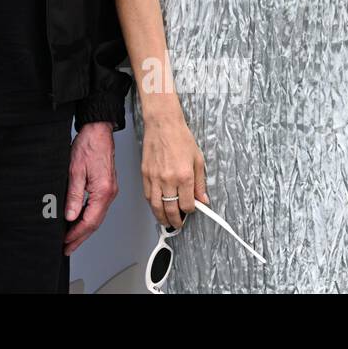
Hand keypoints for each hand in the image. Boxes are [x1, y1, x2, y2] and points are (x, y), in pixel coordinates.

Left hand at [63, 122, 117, 255]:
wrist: (98, 130)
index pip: (90, 221)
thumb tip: (70, 216)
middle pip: (95, 222)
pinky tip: (79, 221)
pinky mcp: (107, 186)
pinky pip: (97, 208)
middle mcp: (109, 193)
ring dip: (84, 229)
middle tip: (67, 248)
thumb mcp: (75, 170)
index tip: (66, 242)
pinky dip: (88, 217)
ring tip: (71, 239)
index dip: (77, 234)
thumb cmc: (89, 145)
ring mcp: (110, 190)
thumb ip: (74, 195)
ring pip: (97, 216)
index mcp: (103, 191)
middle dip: (80, 237)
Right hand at [140, 107, 208, 228]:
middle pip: (171, 209)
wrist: (163, 124)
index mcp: (184, 176)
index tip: (192, 210)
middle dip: (176, 220)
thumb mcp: (198, 160)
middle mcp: (169, 179)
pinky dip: (152, 204)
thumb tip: (203, 199)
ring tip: (166, 221)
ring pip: (156, 206)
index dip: (191, 210)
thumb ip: (200, 183)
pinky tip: (156, 207)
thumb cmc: (181, 138)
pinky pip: (147, 195)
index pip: (188, 204)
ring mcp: (154, 177)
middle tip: (178, 224)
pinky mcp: (145, 174)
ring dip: (161, 217)